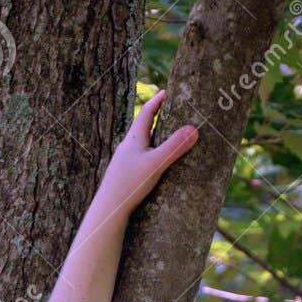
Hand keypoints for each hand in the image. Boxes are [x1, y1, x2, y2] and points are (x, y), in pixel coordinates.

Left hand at [95, 89, 197, 219]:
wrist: (107, 210)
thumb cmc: (129, 185)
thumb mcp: (155, 164)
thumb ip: (174, 147)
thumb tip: (194, 129)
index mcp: (134, 138)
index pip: (146, 112)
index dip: (157, 101)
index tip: (166, 91)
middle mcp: (127, 147)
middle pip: (143, 127)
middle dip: (156, 117)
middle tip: (168, 109)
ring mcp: (124, 162)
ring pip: (141, 144)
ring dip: (153, 138)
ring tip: (166, 136)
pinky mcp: (123, 176)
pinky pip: (139, 159)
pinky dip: (150, 154)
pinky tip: (154, 164)